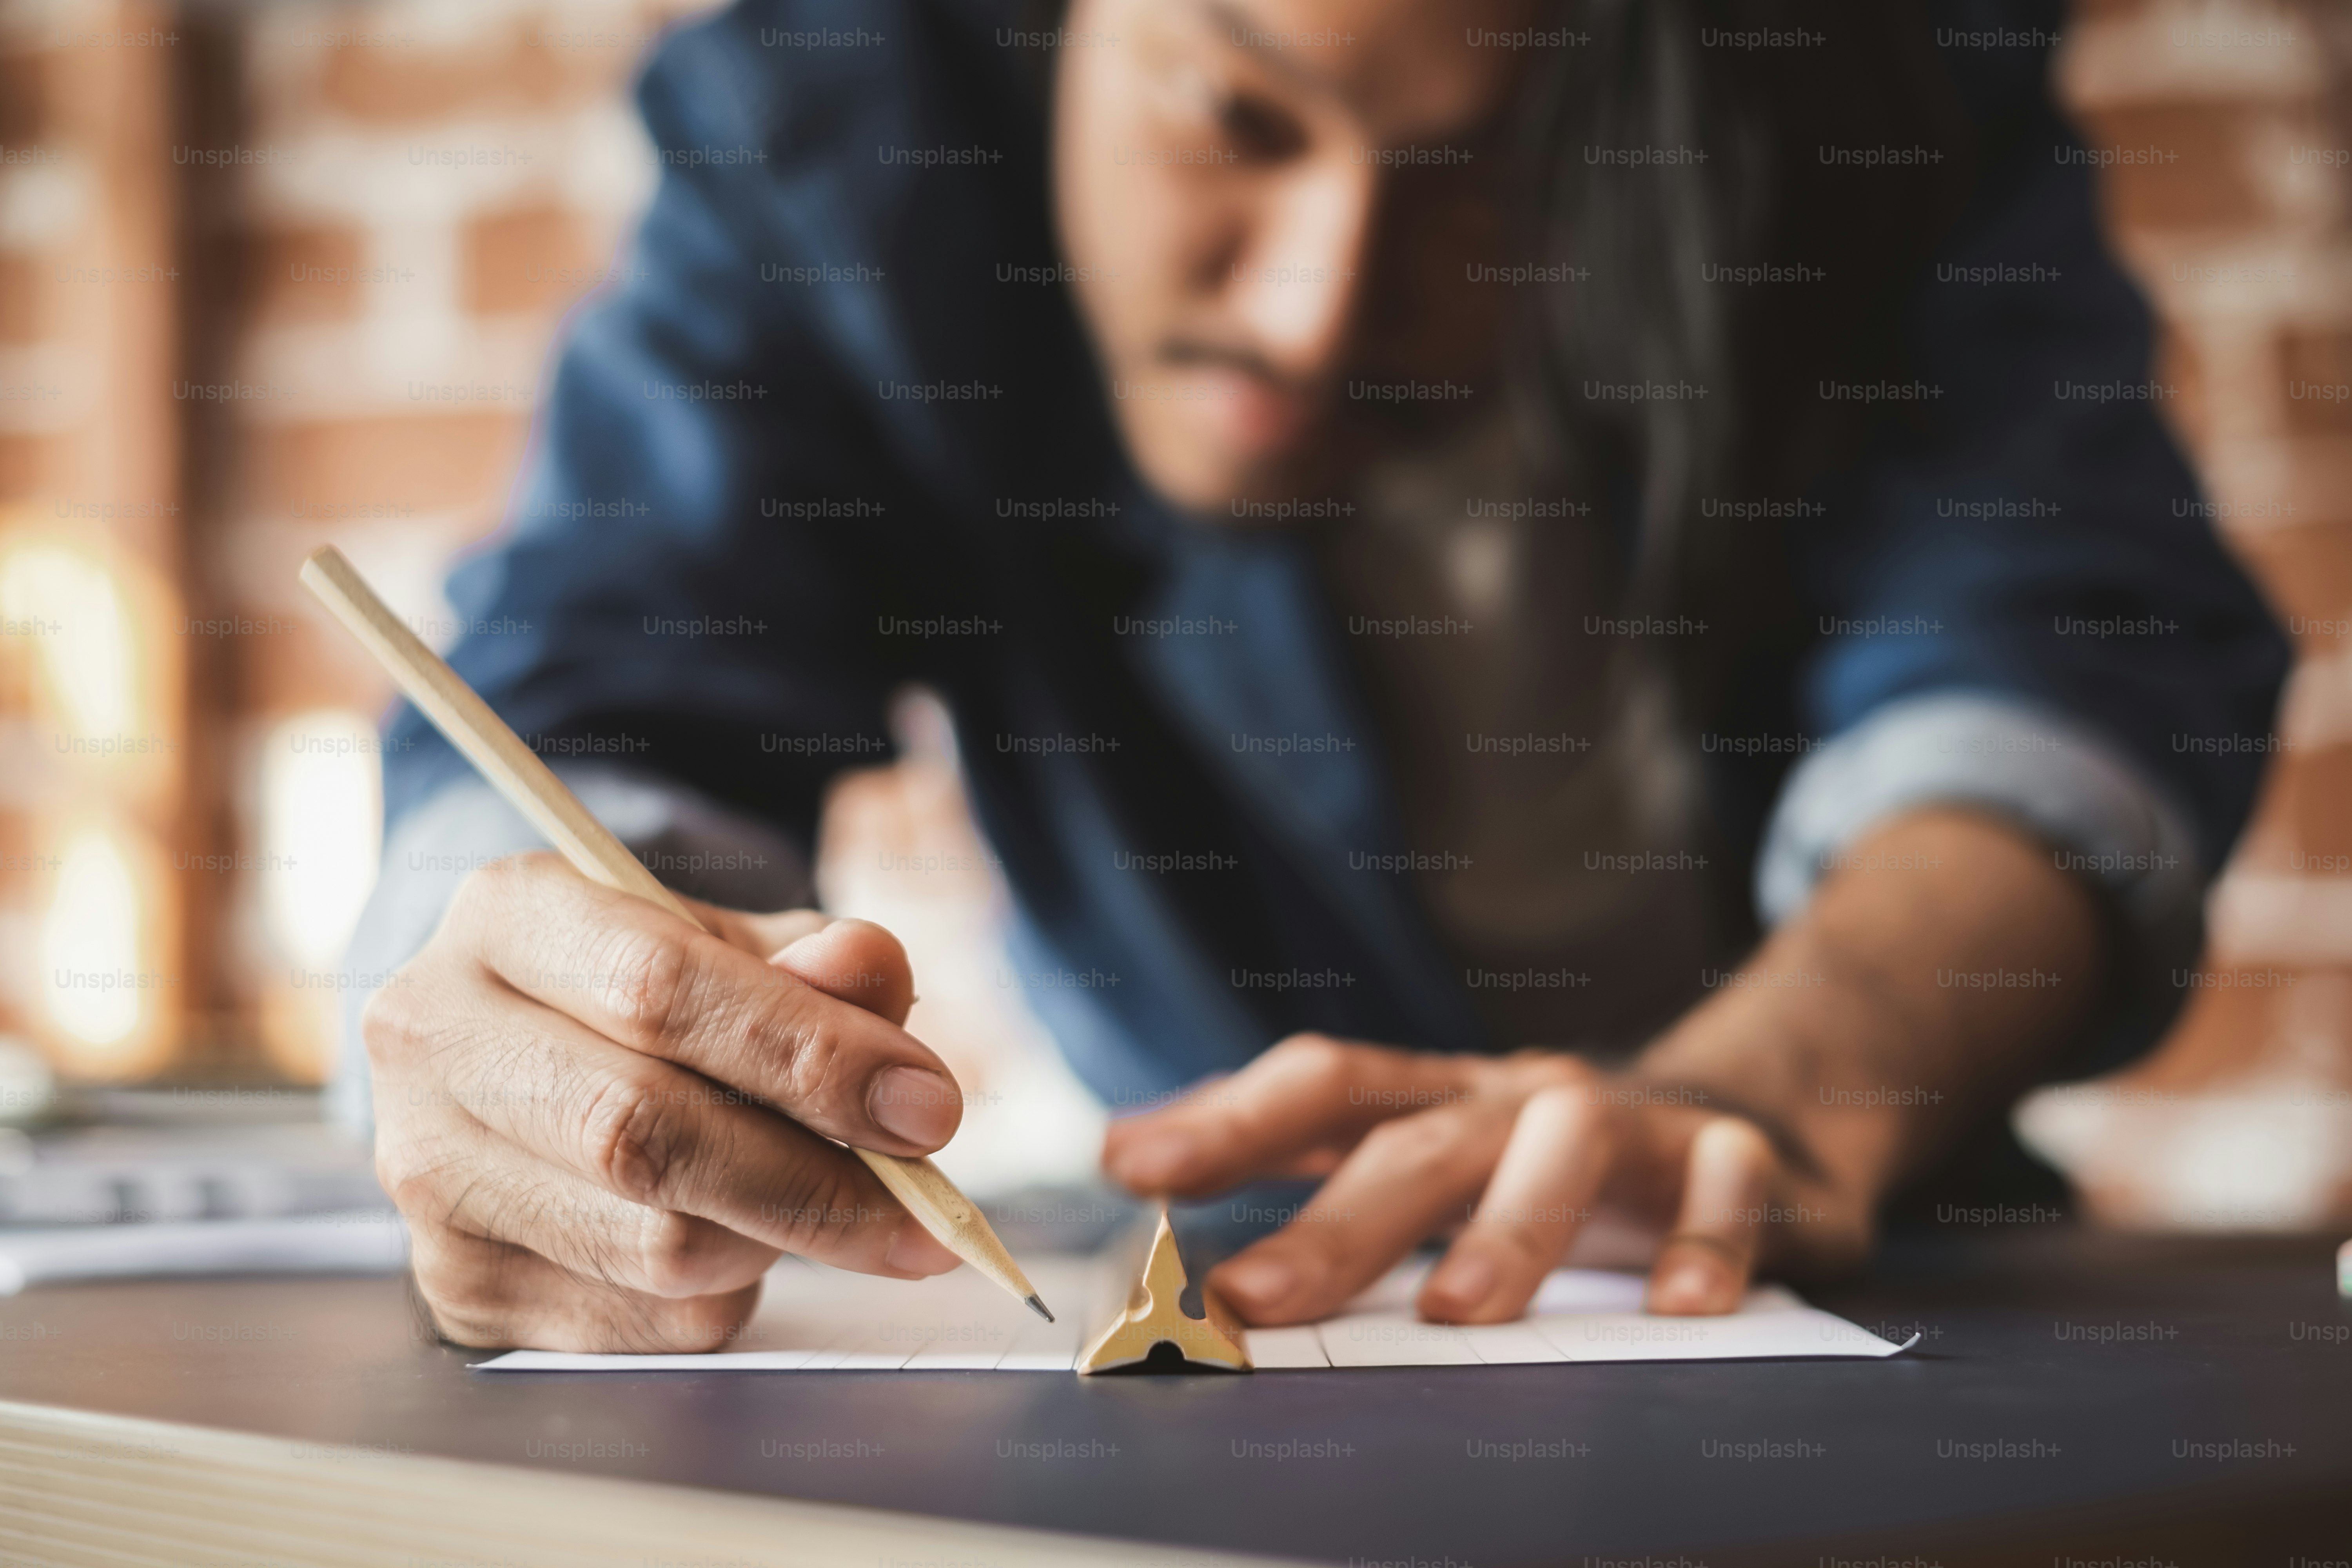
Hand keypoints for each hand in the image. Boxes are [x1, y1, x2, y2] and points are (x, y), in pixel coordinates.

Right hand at [365, 852, 966, 1350]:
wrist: (517, 1060)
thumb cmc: (644, 992)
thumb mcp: (730, 942)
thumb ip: (812, 961)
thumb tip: (874, 978)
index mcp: (505, 917)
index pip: (660, 988)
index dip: (810, 1054)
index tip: (929, 1107)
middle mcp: (434, 1038)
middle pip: (646, 1132)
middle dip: (817, 1180)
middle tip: (926, 1205)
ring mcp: (431, 1173)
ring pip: (653, 1242)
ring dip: (778, 1240)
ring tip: (826, 1205)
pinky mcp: (458, 1286)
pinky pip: (643, 1319)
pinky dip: (728, 1293)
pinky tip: (741, 1243)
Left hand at [1102, 1036, 1867, 1324]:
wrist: (1733, 1118)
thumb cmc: (1535, 1160)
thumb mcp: (1423, 1152)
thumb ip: (1301, 1168)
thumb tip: (1135, 1165)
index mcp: (1437, 1096)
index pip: (1323, 1083)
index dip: (1227, 1119)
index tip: (1133, 1165)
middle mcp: (1517, 1097)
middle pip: (1420, 1141)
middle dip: (1336, 1221)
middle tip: (1257, 1296)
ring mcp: (1626, 1123)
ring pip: (1565, 1144)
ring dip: (1511, 1225)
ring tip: (1462, 1309)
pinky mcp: (1728, 1159)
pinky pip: (1723, 1188)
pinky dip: (1704, 1240)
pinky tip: (1681, 1307)